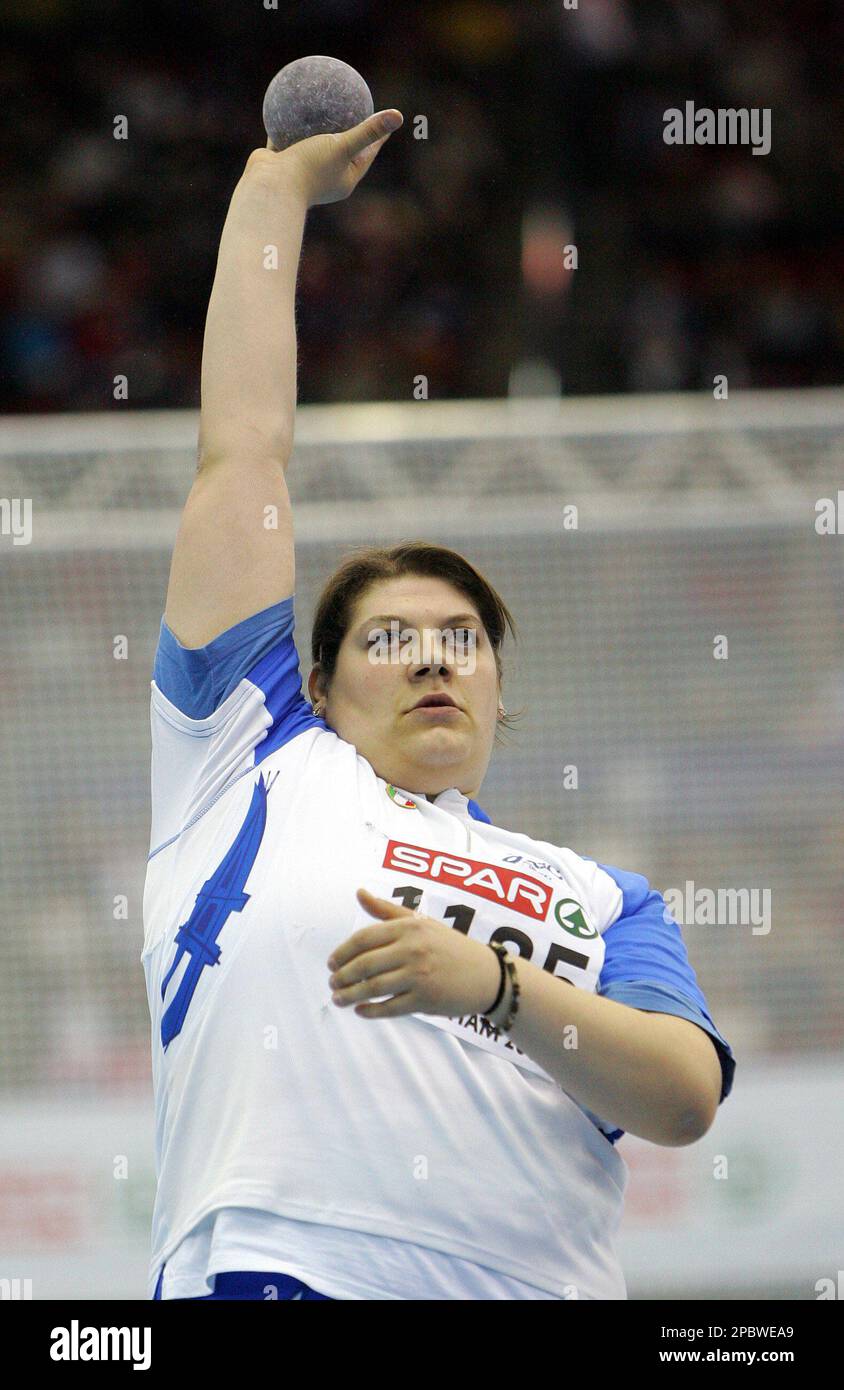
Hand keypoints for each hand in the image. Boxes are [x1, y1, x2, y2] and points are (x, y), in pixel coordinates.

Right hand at [247, 109, 402, 207]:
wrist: (271, 187)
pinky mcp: (282, 162)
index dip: (377, 138)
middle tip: (355, 109)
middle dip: (348, 132)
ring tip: (321, 102)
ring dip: (317, 127)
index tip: (384, 122)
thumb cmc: (310, 169)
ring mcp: (303, 171)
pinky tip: (288, 100)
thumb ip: (368, 131)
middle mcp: (325, 177)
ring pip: (312, 143)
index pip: (367, 155)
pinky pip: (287, 137)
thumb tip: (399, 115)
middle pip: (342, 150)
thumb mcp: (343, 146)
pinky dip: (289, 123)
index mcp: (343, 180)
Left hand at [326, 887, 501, 1019]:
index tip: (331, 963)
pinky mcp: (424, 1000)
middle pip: (364, 965)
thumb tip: (359, 892)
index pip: (363, 939)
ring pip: (373, 988)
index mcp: (408, 928)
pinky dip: (370, 1011)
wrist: (486, 975)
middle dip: (341, 976)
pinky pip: (389, 1008)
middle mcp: (412, 950)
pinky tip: (360, 1011)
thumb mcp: (421, 923)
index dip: (342, 952)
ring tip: (338, 999)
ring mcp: (418, 976)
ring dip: (350, 995)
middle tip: (332, 984)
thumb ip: (387, 910)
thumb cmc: (450, 946)